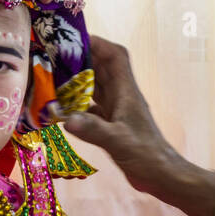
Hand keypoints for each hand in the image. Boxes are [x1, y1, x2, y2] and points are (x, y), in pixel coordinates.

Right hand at [63, 38, 176, 191]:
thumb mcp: (118, 141)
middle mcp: (122, 96)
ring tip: (53, 78)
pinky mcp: (113, 125)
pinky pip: (93, 108)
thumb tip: (66, 120)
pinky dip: (78, 105)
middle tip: (55, 57)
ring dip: (78, 81)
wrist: (161, 176)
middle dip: (81, 59)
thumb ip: (93, 130)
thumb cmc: (146, 155)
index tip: (74, 39)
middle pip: (102, 68)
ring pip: (96, 87)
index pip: (115, 56)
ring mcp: (118, 111)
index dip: (97, 43)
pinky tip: (62, 110)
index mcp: (127, 92)